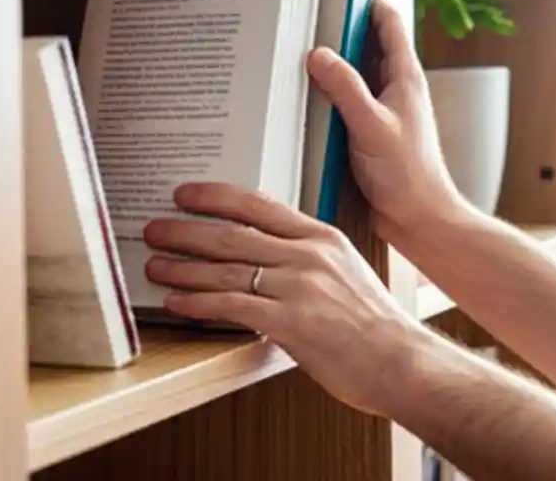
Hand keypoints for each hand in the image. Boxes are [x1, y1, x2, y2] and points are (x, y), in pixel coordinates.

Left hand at [144, 182, 430, 416]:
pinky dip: (198, 303)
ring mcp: (299, 287)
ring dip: (182, 268)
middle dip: (185, 230)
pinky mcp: (291, 322)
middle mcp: (307, 255)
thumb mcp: (344, 271)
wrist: (401, 361)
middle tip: (154, 229)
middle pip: (232, 233)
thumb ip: (306, 257)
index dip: (215, 196)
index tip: (185, 194)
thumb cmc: (374, 324)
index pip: (257, 203)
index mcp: (321, 237)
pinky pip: (232, 305)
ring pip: (226, 268)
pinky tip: (176, 303)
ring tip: (155, 266)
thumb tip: (264, 255)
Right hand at [306, 0, 469, 243]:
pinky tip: (298, 96)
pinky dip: (323, 93)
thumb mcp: (372, 126)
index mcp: (404, 78)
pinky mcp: (366, 132)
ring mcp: (380, 110)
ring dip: (329, 60)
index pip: (389, 23)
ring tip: (293, 46)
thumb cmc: (407, 174)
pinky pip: (342, 101)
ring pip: (352, 73)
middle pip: (366, 43)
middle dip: (339, 24)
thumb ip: (346, 88)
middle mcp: (394, 88)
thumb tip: (318, 53)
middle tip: (305, 9)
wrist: (419, 219)